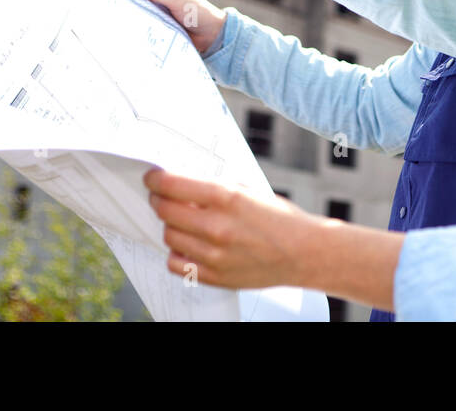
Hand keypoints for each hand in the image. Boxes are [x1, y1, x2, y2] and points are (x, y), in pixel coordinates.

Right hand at [136, 0, 227, 54]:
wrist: (212, 36)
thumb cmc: (200, 13)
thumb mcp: (179, 1)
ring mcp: (163, 7)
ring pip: (145, 7)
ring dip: (138, 10)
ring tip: (122, 12)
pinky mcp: (162, 21)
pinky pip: (149, 19)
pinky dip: (143, 21)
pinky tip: (133, 24)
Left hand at [143, 169, 319, 289]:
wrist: (304, 253)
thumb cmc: (279, 218)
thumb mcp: (247, 190)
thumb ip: (214, 188)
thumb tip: (182, 183)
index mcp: (226, 198)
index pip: (172, 185)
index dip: (155, 179)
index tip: (151, 178)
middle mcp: (216, 226)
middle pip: (165, 211)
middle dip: (158, 200)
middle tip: (160, 197)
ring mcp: (214, 255)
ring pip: (168, 236)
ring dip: (170, 225)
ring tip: (182, 221)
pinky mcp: (214, 276)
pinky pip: (176, 263)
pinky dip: (177, 252)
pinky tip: (188, 244)